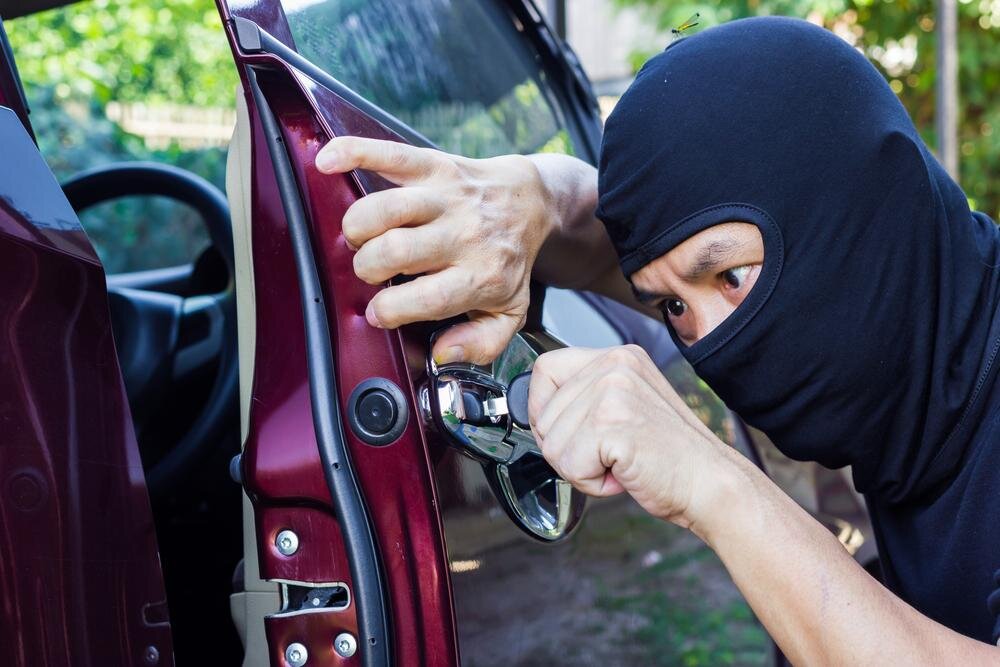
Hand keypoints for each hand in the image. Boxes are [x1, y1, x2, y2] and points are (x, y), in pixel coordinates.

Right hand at [315, 136, 555, 364]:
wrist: (529, 202)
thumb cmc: (507, 261)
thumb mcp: (508, 312)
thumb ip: (480, 344)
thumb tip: (442, 354)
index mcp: (480, 276)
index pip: (424, 299)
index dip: (390, 310)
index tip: (379, 312)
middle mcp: (465, 234)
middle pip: (396, 251)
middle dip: (369, 267)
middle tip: (372, 271)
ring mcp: (447, 197)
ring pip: (386, 208)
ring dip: (358, 228)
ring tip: (361, 238)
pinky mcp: (434, 165)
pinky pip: (388, 154)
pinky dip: (352, 153)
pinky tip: (327, 163)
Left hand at [528, 345, 736, 528]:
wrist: (711, 484)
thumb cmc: (672, 456)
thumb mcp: (627, 407)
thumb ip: (589, 398)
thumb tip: (540, 412)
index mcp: (619, 357)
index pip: (546, 368)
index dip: (542, 409)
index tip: (562, 433)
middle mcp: (615, 366)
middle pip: (543, 414)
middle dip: (566, 449)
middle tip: (607, 456)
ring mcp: (613, 392)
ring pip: (552, 444)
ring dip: (580, 468)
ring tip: (620, 463)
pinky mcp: (612, 424)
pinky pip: (570, 465)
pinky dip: (591, 483)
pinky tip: (623, 474)